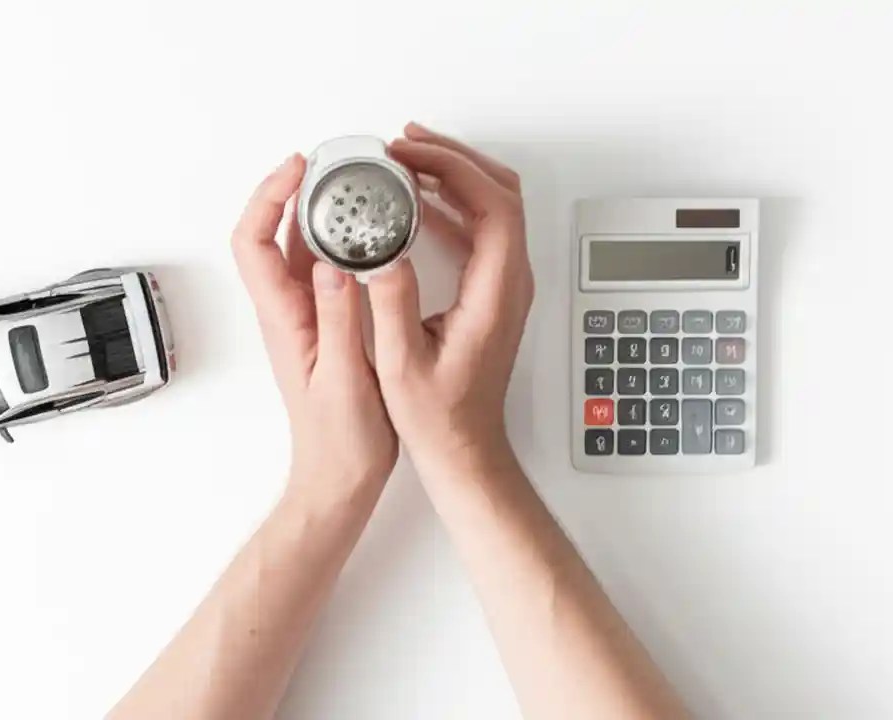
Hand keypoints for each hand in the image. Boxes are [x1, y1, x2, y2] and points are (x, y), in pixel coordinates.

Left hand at [231, 154, 397, 499]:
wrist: (339, 476)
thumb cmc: (340, 441)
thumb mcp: (344, 381)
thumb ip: (340, 322)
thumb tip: (332, 265)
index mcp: (285, 320)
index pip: (254, 243)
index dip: (268, 198)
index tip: (298, 168)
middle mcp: (289, 311)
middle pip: (270, 233)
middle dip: (291, 188)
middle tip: (326, 160)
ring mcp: (306, 316)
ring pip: (297, 247)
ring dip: (313, 209)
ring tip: (345, 181)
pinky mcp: (327, 324)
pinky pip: (324, 268)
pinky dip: (337, 238)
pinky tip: (364, 230)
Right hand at [366, 124, 532, 477]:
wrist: (465, 447)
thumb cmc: (440, 416)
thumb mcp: (402, 365)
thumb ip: (393, 305)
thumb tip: (382, 255)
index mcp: (496, 293)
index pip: (493, 205)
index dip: (453, 167)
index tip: (410, 155)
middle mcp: (510, 282)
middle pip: (500, 192)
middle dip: (454, 157)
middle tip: (406, 143)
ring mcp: (505, 284)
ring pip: (493, 205)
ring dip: (452, 175)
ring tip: (406, 160)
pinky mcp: (492, 290)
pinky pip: (479, 228)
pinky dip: (449, 203)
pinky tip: (414, 202)